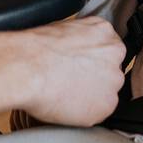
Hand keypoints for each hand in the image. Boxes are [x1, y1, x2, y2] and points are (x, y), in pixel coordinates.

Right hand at [4, 16, 125, 125]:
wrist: (28, 69)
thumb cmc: (37, 50)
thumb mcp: (63, 30)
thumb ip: (80, 40)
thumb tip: (76, 51)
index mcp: (104, 31)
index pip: (107, 48)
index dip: (91, 60)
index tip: (80, 67)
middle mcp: (115, 54)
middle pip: (109, 70)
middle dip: (94, 77)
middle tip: (72, 82)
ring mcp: (113, 80)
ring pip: (106, 92)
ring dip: (91, 95)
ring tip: (66, 94)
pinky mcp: (106, 105)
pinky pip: (98, 111)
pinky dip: (85, 113)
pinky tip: (67, 105)